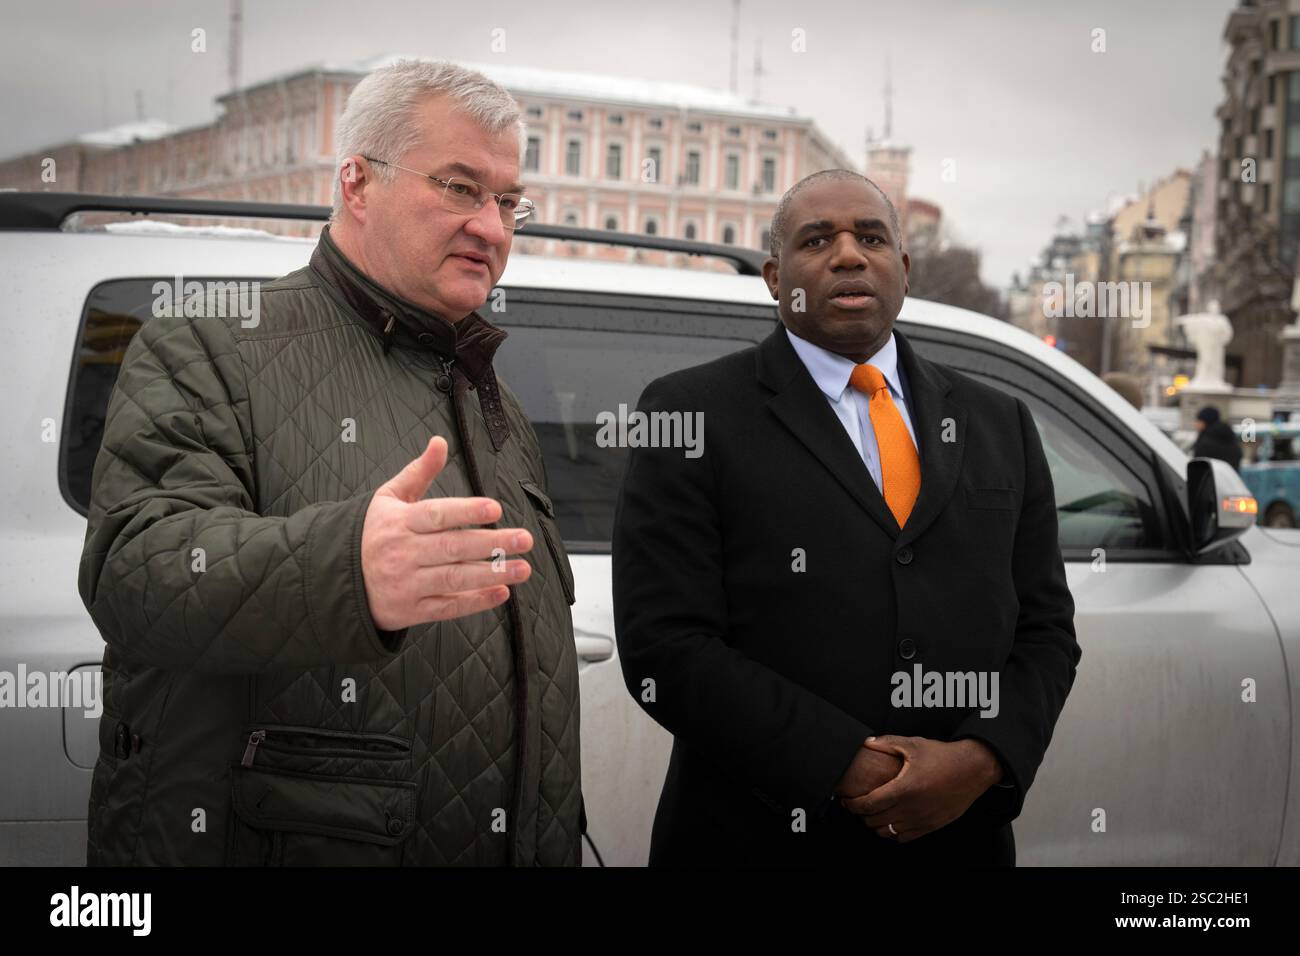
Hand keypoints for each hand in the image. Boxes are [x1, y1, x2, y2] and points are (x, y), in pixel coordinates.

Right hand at [361, 436, 532, 630]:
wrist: (338, 579)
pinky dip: (475, 602)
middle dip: (491, 543)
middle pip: (452, 548)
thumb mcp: (388, 498)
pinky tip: (502, 593)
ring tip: (523, 568)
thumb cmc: (374, 532)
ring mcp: (407, 584)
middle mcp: (403, 553)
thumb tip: (440, 441)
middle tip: (524, 538)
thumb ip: (419, 472)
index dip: (466, 511)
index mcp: (399, 522)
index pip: (436, 515)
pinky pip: (447, 607)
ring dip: (491, 574)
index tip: (496, 508)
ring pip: (453, 579)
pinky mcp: (411, 610)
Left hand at [839, 736, 1001, 842]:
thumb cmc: (943, 756)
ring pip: (888, 832)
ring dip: (876, 824)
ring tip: (873, 814)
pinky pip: (904, 838)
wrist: (972, 770)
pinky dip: (893, 833)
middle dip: (861, 814)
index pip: (869, 804)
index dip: (853, 804)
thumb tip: (867, 742)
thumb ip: (887, 743)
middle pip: (875, 820)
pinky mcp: (931, 826)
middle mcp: (912, 808)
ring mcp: (922, 820)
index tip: (847, 800)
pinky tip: (891, 822)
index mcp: (904, 788)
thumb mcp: (913, 745)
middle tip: (857, 805)